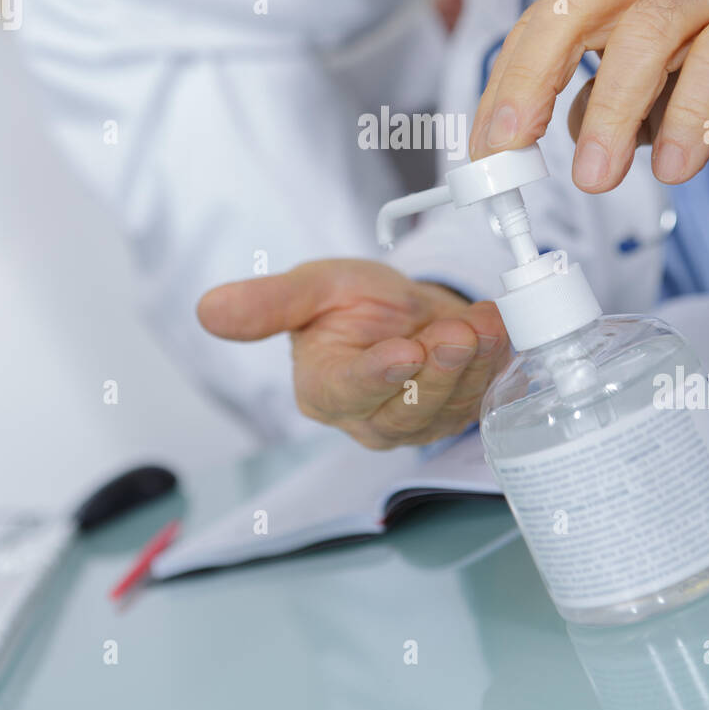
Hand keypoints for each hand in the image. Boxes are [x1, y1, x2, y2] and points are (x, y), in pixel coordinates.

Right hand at [197, 259, 508, 448]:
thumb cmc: (352, 302)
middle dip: (439, 370)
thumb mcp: (312, 287)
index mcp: (325, 389)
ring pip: (449, 407)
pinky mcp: (457, 414)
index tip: (404, 351)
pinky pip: (481, 396)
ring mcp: (418, 422)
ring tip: (484, 323)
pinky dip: (496, 362)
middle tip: (458, 332)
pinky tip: (500, 329)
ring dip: (473, 365)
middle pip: (408, 408)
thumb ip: (267, 303)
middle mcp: (370, 418)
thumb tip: (207, 308)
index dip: (378, 374)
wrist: (403, 309)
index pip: (349, 390)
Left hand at [469, 0, 708, 191]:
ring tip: (595, 177)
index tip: (485, 150)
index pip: (536, 28)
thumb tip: (555, 136)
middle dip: (531, 81)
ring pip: (645, 33)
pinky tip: (675, 162)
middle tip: (512, 149)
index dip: (503, 88)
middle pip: (571, 10)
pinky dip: (693, 114)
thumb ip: (597, 104)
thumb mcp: (647, 84)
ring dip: (611, 110)